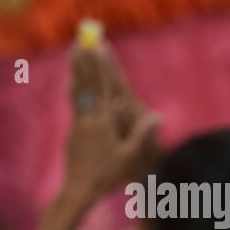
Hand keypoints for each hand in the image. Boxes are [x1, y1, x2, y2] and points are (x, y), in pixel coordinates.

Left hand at [64, 43, 159, 202]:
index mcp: (104, 123)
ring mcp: (79, 124)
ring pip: (78, 91)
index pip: (104, 89)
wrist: (79, 189)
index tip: (100, 48)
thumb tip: (157, 116)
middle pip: (88, 84)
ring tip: (74, 52)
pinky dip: (75, 89)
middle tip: (84, 40)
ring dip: (77, 70)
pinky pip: (75, 104)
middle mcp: (88, 119)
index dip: (102, 67)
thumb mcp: (129, 157)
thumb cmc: (107, 175)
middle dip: (87, 61)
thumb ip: (141, 135)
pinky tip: (73, 81)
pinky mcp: (74, 131)